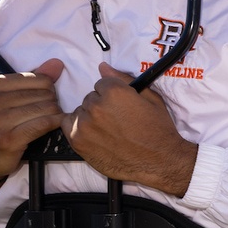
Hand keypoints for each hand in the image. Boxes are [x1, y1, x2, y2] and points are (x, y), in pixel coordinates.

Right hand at [0, 59, 67, 181]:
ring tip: (53, 118)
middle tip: (51, 110)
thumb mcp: (9, 98)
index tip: (46, 97)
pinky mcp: (6, 139)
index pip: (36, 78)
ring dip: (54, 114)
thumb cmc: (0, 123)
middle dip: (52, 102)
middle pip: (42, 94)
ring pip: (43, 109)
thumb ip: (33, 79)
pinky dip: (53, 123)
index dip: (48, 88)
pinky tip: (55, 124)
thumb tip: (57, 63)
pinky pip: (40, 125)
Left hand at [64, 63, 196, 196]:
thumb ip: (123, 79)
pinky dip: (79, 128)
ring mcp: (84, 124)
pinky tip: (96, 135)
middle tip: (118, 121)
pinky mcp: (77, 141)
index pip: (102, 83)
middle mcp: (96, 105)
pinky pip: (68, 125)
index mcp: (114, 91)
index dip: (114, 95)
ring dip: (90, 117)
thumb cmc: (158, 130)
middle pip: (90, 98)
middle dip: (102, 106)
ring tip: (109, 131)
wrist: (158, 161)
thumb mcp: (150, 98)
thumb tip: (103, 67)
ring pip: (80, 111)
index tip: (122, 107)